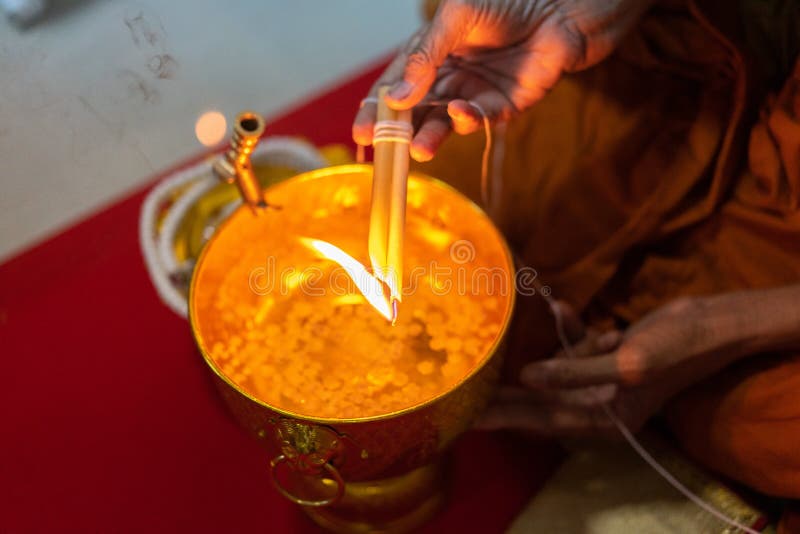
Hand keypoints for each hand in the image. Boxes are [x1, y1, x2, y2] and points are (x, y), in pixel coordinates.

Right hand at [353, 0, 651, 160]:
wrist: (562, 5)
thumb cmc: (508, 1)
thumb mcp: (456, 18)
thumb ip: (426, 55)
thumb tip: (396, 96)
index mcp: (433, 53)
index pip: (397, 84)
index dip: (378, 108)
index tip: (362, 131)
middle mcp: (451, 76)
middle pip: (417, 110)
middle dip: (399, 131)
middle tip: (384, 149)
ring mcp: (476, 92)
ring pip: (445, 122)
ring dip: (431, 135)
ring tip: (419, 149)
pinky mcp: (505, 104)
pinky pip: (480, 118)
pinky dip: (467, 118)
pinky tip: (459, 112)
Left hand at [477, 297, 751, 437]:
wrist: (712, 325)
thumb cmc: (674, 349)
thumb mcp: (626, 364)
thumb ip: (574, 373)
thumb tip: (527, 378)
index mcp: (602, 418)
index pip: (540, 419)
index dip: (503, 416)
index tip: (467, 414)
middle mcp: (596, 405)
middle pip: (539, 400)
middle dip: (502, 393)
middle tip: (463, 386)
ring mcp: (600, 382)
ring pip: (553, 373)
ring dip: (535, 356)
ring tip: (493, 349)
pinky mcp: (604, 358)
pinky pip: (575, 348)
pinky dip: (569, 331)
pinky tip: (561, 309)